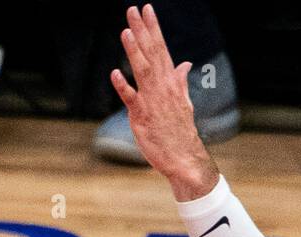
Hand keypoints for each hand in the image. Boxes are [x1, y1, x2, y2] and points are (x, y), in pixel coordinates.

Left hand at [110, 5, 218, 199]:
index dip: (153, 28)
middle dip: (143, 30)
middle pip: (152, 53)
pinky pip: (131, 100)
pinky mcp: (142, 117)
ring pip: (142, 70)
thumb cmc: (180, 131)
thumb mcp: (183, 102)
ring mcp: (152, 101)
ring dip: (134, 51)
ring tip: (126, 31)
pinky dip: (123, 86)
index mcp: (171, 82)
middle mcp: (162, 87)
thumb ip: (180, 81)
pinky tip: (114, 73)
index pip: (161, 48)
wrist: (184, 158)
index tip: (147, 9)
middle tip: (134, 9)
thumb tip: (185, 64)